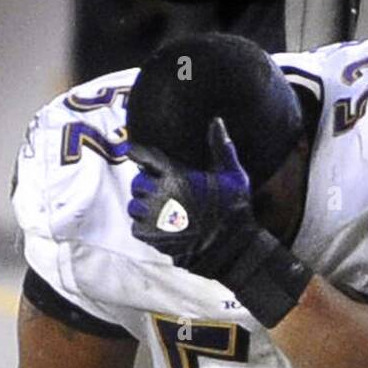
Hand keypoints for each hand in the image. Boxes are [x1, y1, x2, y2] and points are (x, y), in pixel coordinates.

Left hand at [128, 117, 254, 279]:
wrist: (229, 247)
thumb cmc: (233, 210)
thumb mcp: (233, 175)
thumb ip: (221, 147)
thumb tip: (216, 120)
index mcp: (175, 175)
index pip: (144, 156)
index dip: (137, 153)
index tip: (134, 153)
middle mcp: (160, 193)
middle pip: (138, 183)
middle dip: (146, 187)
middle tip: (161, 194)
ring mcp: (154, 216)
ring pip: (134, 206)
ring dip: (143, 209)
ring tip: (159, 213)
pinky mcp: (152, 237)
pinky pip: (136, 228)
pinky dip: (145, 228)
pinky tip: (161, 228)